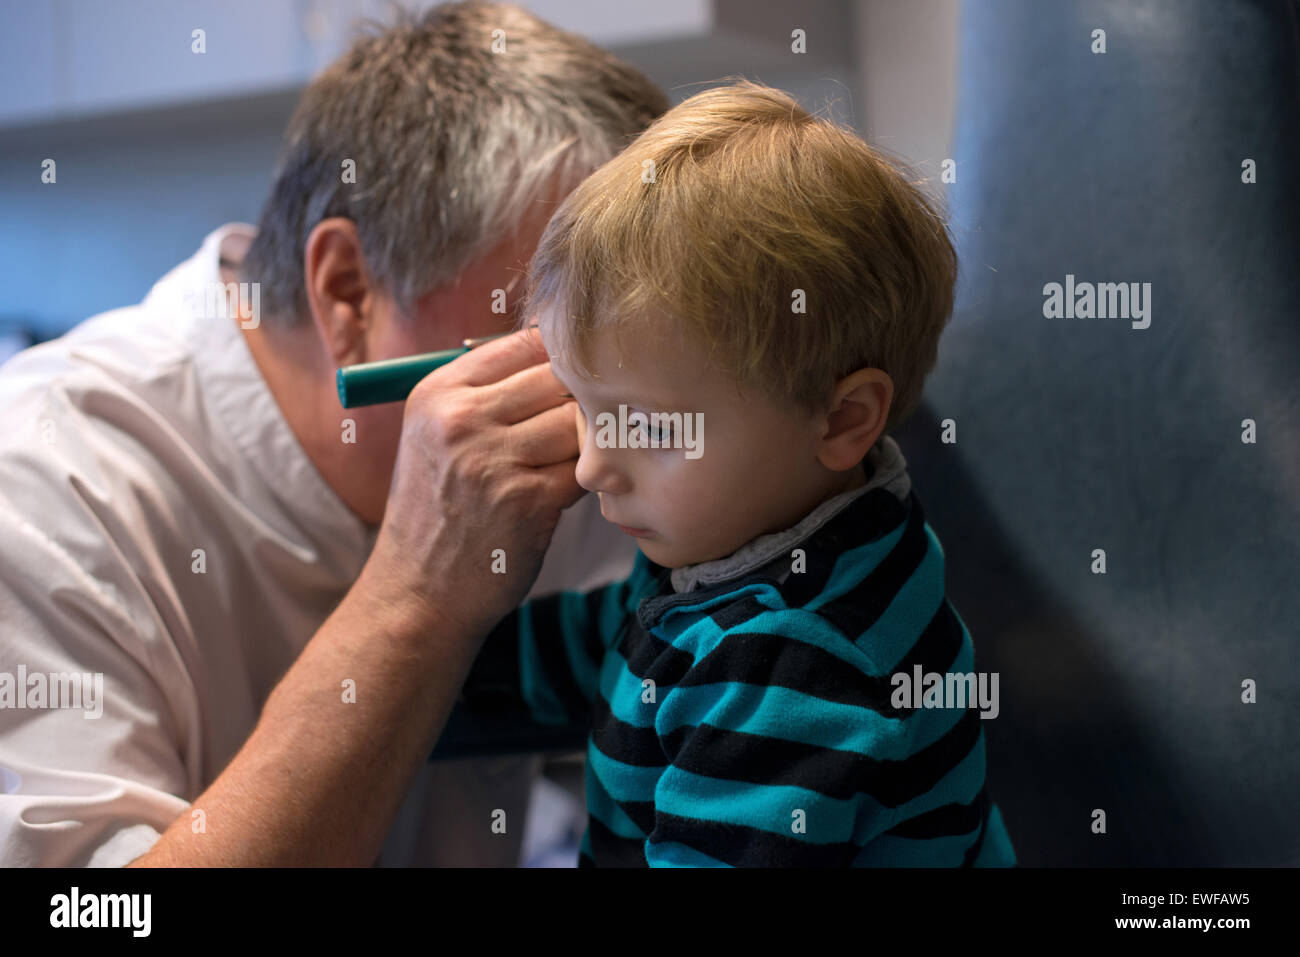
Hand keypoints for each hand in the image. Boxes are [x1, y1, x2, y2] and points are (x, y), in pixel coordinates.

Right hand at [365, 325, 583, 637]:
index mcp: (438, 393)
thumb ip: (486, 391)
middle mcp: (461, 420)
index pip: (524, 342)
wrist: (419, 592)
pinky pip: (585, 468)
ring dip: (590, 439)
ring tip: (583, 455)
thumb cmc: (438, 508)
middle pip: (557, 377)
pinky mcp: (529, 501)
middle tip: (593, 417)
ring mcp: (494, 461)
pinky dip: (589, 476)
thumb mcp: (435, 435)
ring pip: (577, 421)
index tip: (579, 373)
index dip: (563, 355)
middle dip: (582, 397)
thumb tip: (560, 345)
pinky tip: (574, 488)